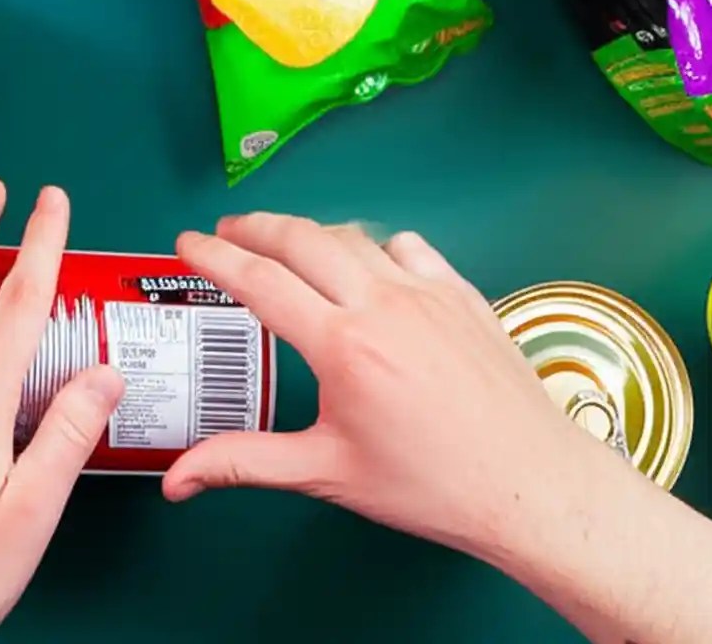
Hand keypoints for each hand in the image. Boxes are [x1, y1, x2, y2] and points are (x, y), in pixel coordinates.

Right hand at [162, 215, 586, 551]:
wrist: (531, 485)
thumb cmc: (433, 485)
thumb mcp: (327, 473)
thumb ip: (244, 463)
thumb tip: (179, 479)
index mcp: (343, 346)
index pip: (260, 280)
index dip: (215, 256)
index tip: (189, 243)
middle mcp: (384, 305)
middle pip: (302, 239)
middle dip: (255, 226)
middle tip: (226, 230)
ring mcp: (429, 293)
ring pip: (354, 236)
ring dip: (310, 233)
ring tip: (285, 245)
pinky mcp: (463, 295)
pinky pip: (409, 247)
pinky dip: (374, 245)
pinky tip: (368, 264)